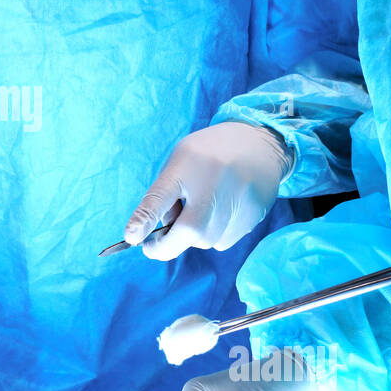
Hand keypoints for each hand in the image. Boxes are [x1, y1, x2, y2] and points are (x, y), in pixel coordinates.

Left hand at [125, 122, 291, 259]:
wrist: (257, 143)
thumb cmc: (207, 155)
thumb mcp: (179, 161)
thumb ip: (165, 194)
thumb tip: (162, 233)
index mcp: (185, 166)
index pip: (161, 196)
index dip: (145, 219)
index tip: (132, 237)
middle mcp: (212, 183)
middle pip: (189, 231)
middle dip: (166, 247)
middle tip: (153, 247)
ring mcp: (236, 200)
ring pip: (205, 241)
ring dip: (194, 238)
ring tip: (200, 210)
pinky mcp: (252, 215)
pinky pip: (224, 241)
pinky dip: (214, 235)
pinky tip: (221, 212)